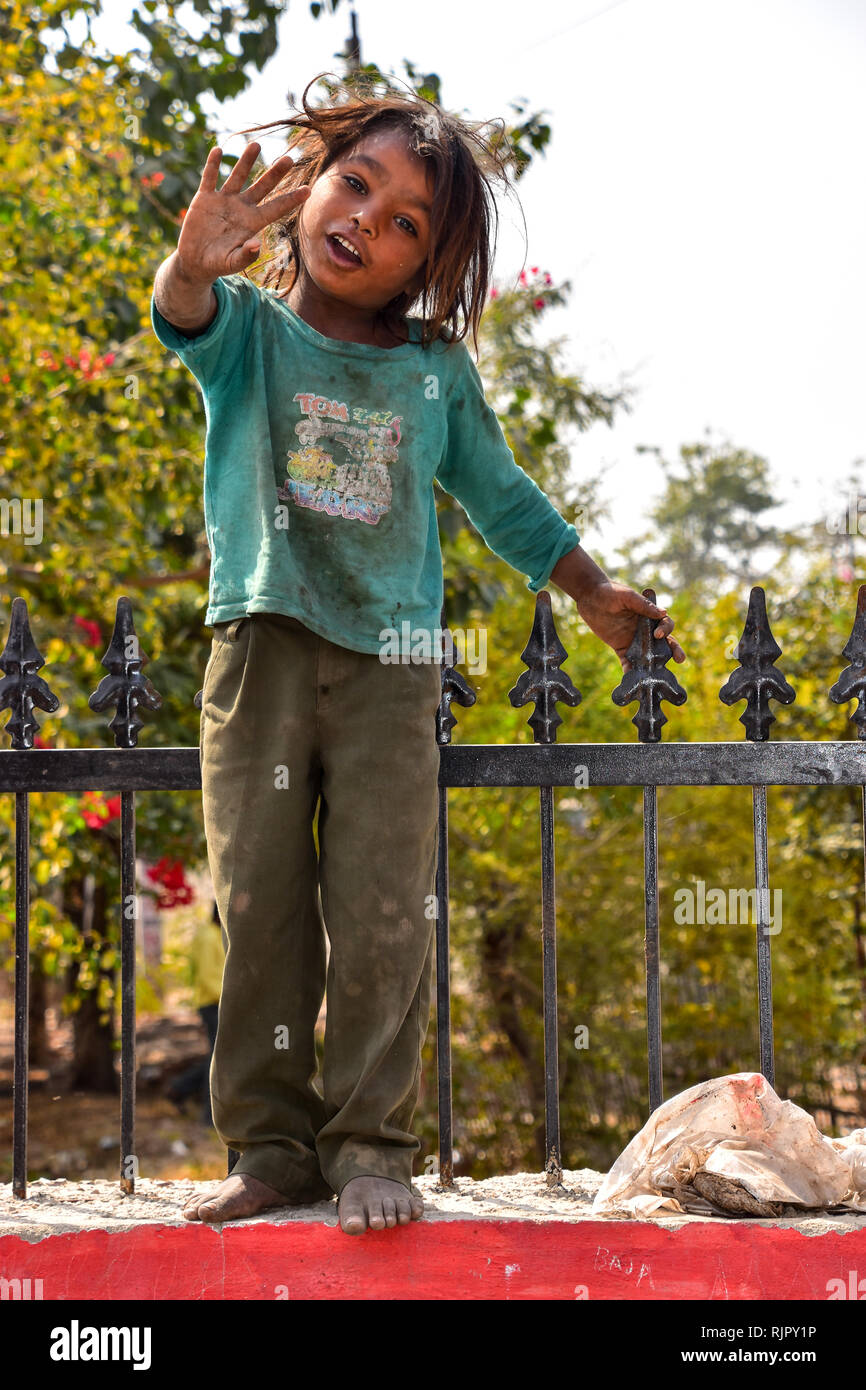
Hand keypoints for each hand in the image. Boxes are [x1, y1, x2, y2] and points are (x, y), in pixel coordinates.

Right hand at [175, 141, 309, 284]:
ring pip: (237, 176)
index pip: (276, 208)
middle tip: (289, 159)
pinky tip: (217, 150)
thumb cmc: (218, 264)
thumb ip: (245, 256)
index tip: (309, 190)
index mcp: (252, 223)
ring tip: (256, 144)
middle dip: (275, 173)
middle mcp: (241, 208)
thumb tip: (256, 244)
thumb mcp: (232, 263)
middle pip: (262, 187)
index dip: (292, 199)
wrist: (196, 261)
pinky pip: (209, 178)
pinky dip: (212, 165)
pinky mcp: (204, 198)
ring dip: (246, 161)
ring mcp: (224, 200)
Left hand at [574, 580, 685, 672]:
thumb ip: (643, 605)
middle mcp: (645, 630)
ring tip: (656, 674)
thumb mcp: (627, 596)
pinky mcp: (621, 648)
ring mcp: (634, 640)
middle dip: (674, 650)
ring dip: (654, 665)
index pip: (665, 624)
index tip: (657, 634)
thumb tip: (663, 613)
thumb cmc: (610, 592)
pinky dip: (630, 670)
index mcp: (649, 616)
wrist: (589, 597)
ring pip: (649, 655)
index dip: (665, 630)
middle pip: (664, 642)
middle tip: (680, 659)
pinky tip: (631, 678)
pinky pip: (628, 662)